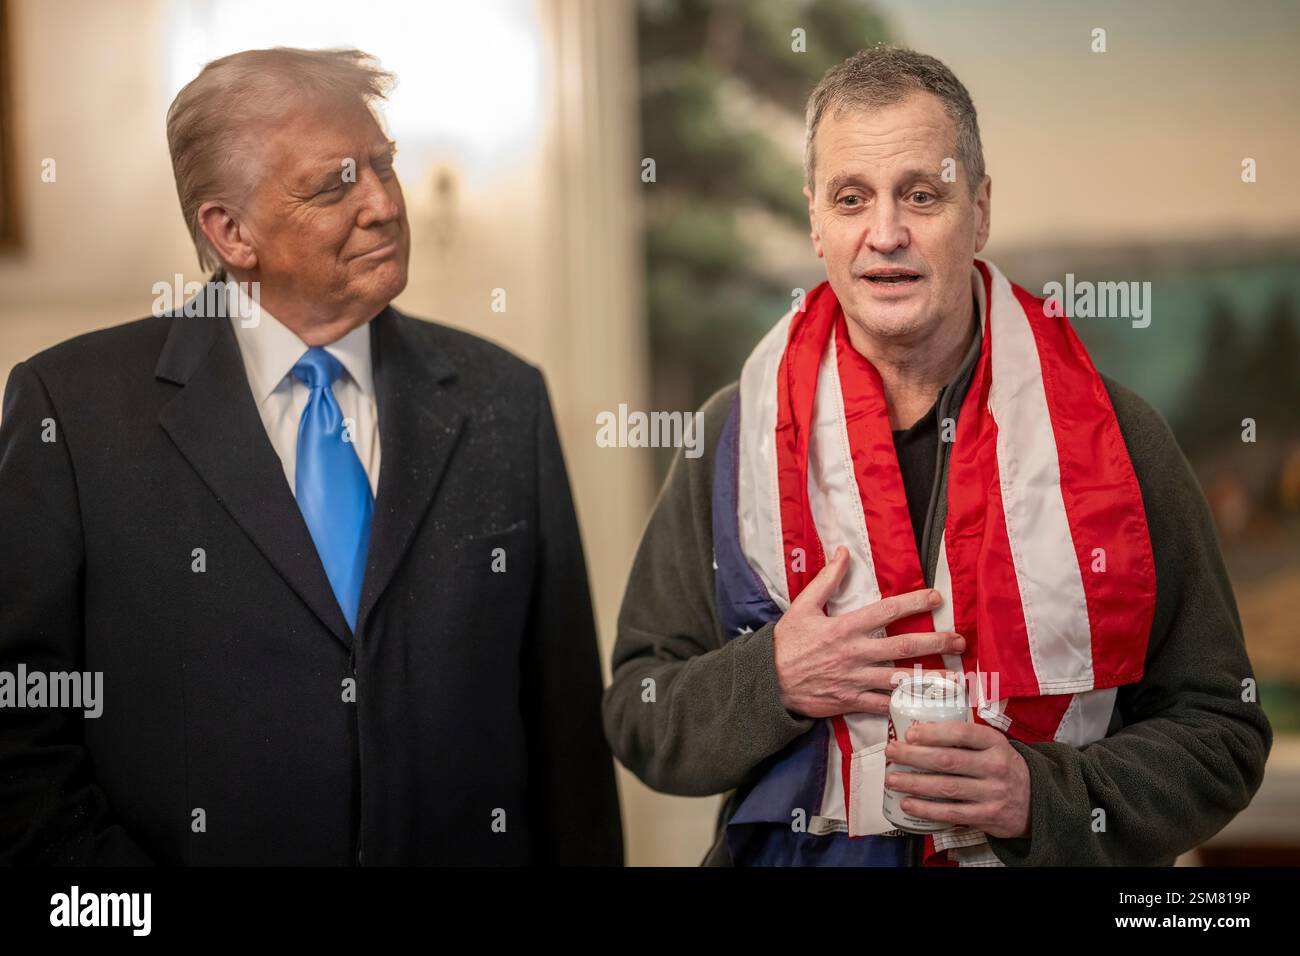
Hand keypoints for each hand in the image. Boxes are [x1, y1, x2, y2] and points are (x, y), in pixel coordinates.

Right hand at [772, 546, 965, 718]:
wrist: (767, 681)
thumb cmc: (786, 643)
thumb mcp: (802, 606)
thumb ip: (826, 580)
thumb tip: (843, 553)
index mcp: (845, 628)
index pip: (887, 612)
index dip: (914, 603)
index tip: (937, 598)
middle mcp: (855, 654)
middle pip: (903, 647)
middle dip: (935, 643)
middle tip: (959, 641)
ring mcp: (855, 680)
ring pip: (900, 679)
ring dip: (930, 679)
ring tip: (956, 679)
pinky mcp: (851, 702)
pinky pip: (883, 704)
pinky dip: (904, 705)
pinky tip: (926, 704)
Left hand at [884, 719, 1030, 838]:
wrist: (1036, 801)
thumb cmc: (1002, 767)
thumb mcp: (993, 746)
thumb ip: (965, 738)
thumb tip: (917, 729)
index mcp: (995, 742)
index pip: (962, 732)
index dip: (933, 732)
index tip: (909, 732)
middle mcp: (995, 766)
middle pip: (948, 760)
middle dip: (914, 756)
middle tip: (892, 752)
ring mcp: (992, 793)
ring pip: (946, 787)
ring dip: (914, 783)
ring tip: (892, 779)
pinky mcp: (988, 816)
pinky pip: (952, 813)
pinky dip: (927, 809)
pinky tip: (908, 804)